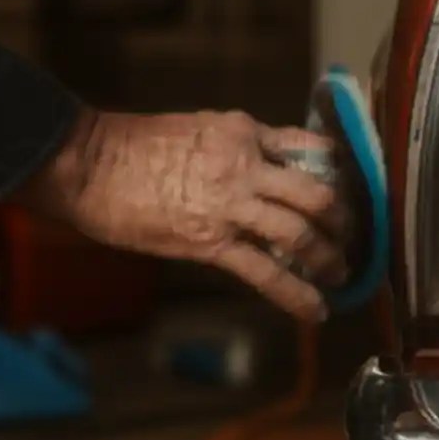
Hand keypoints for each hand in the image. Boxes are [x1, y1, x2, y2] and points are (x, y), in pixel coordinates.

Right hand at [17, 109, 346, 321]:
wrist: (87, 164)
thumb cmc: (130, 146)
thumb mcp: (199, 128)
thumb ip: (238, 147)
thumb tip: (265, 172)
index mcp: (244, 132)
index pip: (309, 146)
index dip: (335, 171)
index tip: (346, 190)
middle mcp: (247, 165)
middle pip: (317, 193)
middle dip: (342, 219)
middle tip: (351, 236)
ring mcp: (231, 205)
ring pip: (300, 233)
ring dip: (328, 257)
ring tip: (338, 272)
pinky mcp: (212, 243)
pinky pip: (266, 273)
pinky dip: (297, 296)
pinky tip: (316, 311)